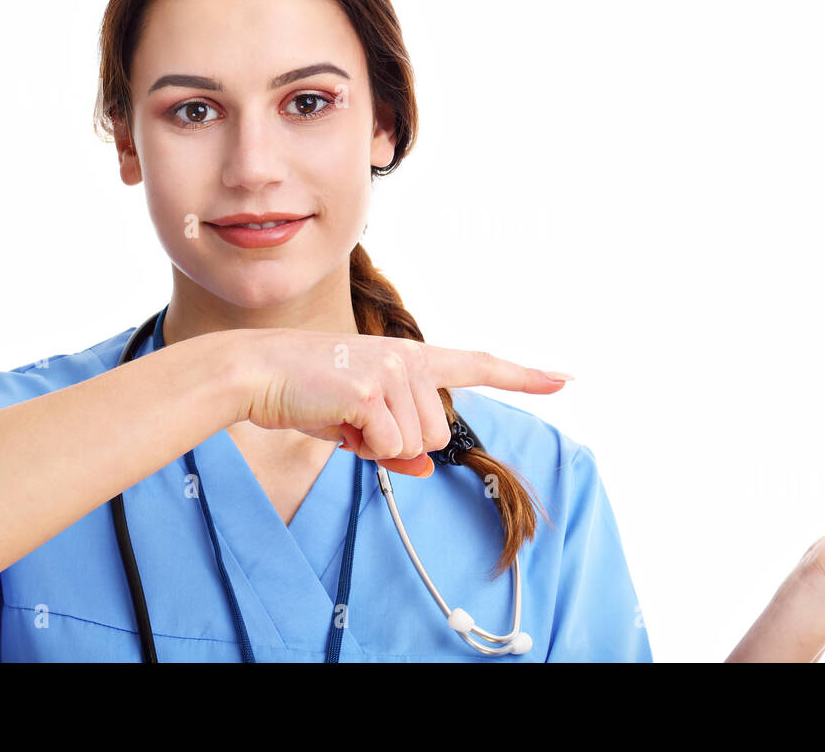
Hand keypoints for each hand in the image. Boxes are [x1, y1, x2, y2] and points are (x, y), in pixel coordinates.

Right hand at [236, 327, 571, 477]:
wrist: (258, 372)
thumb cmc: (309, 393)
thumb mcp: (360, 420)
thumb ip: (398, 442)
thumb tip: (424, 467)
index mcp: (412, 358)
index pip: (479, 365)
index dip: (524, 376)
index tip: (565, 379)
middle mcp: (410, 359)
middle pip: (437, 434)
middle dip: (397, 443)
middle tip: (354, 420)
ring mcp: (392, 372)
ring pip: (416, 445)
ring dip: (377, 446)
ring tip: (341, 416)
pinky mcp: (371, 392)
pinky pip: (387, 449)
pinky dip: (360, 448)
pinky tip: (334, 419)